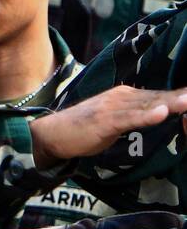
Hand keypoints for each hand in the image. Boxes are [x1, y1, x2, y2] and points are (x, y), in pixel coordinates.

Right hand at [30, 85, 186, 170]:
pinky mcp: (104, 121)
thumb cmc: (85, 129)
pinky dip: (146, 116)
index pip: (161, 96)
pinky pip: (129, 118)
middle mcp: (122, 96)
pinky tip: (161, 113)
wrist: (53, 133)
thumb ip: (136, 116)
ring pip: (148, 105)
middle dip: (182, 97)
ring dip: (172, 103)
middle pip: (160, 97)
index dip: (181, 95)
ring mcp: (113, 107)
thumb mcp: (116, 120)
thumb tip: (158, 115)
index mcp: (126, 95)